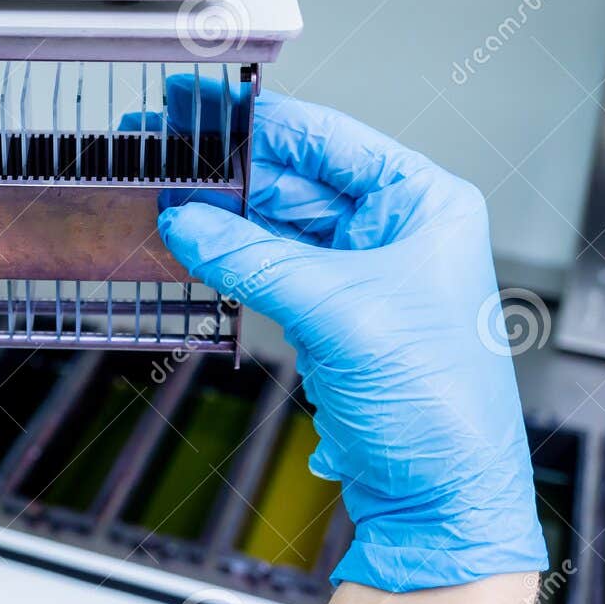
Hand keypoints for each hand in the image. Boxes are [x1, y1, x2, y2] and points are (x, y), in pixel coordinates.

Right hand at [154, 78, 545, 590]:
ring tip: (167, 195)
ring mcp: (365, 273)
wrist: (440, 500)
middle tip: (165, 149)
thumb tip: (188, 221)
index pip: (329, 138)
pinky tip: (194, 242)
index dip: (259, 120)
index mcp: (424, 204)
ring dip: (226, 216)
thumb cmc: (438, 409)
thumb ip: (255, 260)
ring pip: (279, 225)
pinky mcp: (335, 316)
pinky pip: (273, 269)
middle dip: (230, 169)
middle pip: (298, 178)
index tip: (199, 103)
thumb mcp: (340, 314)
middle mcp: (398, 230)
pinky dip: (234, 258)